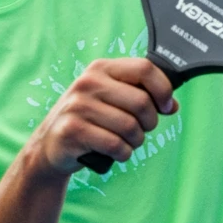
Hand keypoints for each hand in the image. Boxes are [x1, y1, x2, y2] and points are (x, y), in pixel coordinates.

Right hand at [29, 58, 178, 175]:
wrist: (50, 145)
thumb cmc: (88, 120)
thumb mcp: (111, 100)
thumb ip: (141, 96)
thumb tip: (172, 105)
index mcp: (101, 68)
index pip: (145, 68)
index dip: (163, 90)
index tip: (165, 107)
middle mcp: (88, 82)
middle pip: (142, 102)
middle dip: (149, 124)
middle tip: (140, 130)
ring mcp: (78, 106)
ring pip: (131, 127)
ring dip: (135, 142)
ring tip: (124, 142)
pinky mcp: (72, 130)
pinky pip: (116, 145)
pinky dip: (122, 154)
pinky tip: (113, 152)